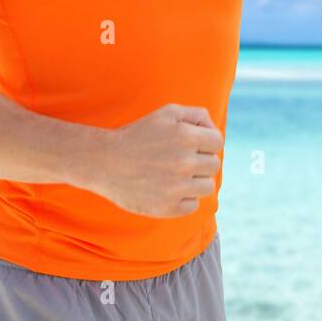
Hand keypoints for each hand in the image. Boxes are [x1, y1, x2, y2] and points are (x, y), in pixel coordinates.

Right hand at [90, 103, 222, 217]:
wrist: (104, 162)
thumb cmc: (138, 134)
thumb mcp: (166, 113)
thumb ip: (196, 114)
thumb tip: (213, 129)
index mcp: (186, 136)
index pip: (217, 142)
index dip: (206, 142)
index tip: (193, 146)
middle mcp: (184, 162)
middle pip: (213, 165)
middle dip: (200, 162)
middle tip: (180, 160)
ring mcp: (176, 187)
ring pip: (207, 187)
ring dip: (195, 182)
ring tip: (176, 176)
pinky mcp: (167, 208)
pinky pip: (192, 205)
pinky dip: (183, 199)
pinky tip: (167, 189)